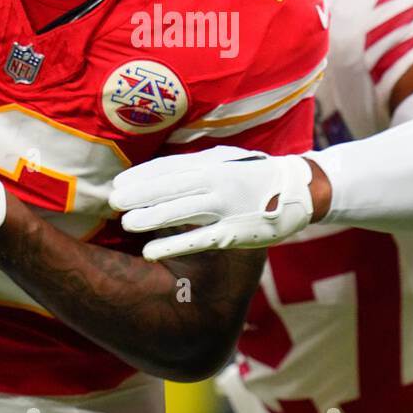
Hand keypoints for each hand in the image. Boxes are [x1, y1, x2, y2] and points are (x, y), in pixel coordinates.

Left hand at [110, 146, 314, 260]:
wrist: (299, 190)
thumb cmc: (254, 175)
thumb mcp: (225, 160)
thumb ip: (195, 166)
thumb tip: (159, 171)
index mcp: (212, 163)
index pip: (169, 167)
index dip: (142, 176)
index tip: (118, 183)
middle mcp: (216, 182)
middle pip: (171, 186)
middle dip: (140, 193)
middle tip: (113, 201)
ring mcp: (226, 207)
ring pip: (182, 211)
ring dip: (152, 217)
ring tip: (127, 222)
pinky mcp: (234, 233)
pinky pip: (199, 240)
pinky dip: (172, 245)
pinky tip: (149, 251)